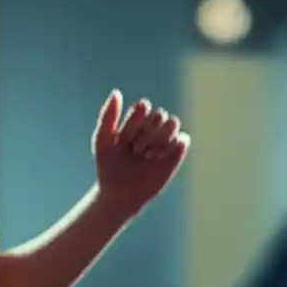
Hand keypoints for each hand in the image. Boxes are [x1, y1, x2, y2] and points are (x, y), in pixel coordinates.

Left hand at [91, 89, 189, 216]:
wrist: (119, 195)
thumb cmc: (108, 167)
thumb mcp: (102, 141)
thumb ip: (108, 116)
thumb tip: (117, 92)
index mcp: (134, 121)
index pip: (143, 107)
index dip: (135, 122)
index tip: (124, 139)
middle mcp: (151, 128)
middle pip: (159, 114)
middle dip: (148, 132)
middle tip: (136, 150)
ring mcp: (164, 140)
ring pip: (173, 122)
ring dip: (161, 138)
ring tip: (149, 154)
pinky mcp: (175, 155)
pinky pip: (183, 139)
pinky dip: (172, 146)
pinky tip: (159, 158)